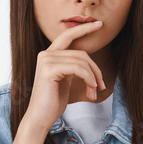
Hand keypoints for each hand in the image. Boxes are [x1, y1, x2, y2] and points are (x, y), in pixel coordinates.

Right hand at [19, 20, 105, 134]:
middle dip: (95, 69)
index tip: (99, 24)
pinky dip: (89, 79)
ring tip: (94, 92)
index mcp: (48, 55)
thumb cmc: (52, 102)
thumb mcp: (65, 80)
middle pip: (80, 53)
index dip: (84, 29)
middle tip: (102, 85)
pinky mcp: (49, 69)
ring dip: (93, 78)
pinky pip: (78, 69)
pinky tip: (91, 91)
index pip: (68, 36)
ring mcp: (46, 60)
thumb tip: (88, 61)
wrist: (40, 118)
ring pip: (81, 61)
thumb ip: (72, 67)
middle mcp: (45, 54)